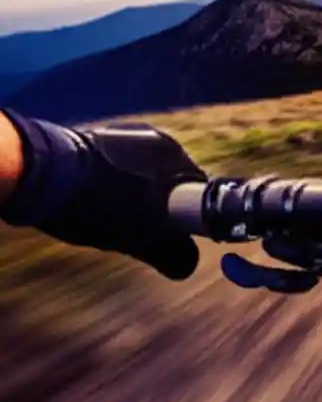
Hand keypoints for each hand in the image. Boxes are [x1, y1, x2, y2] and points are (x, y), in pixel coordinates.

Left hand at [1, 111, 206, 278]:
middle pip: (170, 181)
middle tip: (141, 231)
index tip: (177, 234)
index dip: (191, 215)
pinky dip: (111, 184)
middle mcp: (154, 138)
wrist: (43, 174)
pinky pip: (116, 167)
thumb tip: (186, 266)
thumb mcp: (143, 239)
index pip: (198, 190)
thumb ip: (172, 253)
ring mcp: (124, 135)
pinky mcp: (96, 138)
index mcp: (174, 154)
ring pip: (142, 175)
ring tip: (110, 218)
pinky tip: (93, 202)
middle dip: (161, 205)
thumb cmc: (100, 203)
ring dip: (134, 195)